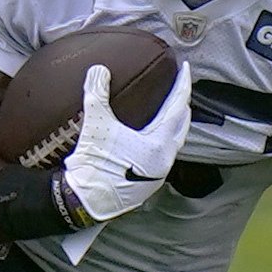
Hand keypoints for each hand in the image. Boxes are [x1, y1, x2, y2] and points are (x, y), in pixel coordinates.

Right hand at [59, 61, 190, 222]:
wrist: (85, 201)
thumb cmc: (94, 165)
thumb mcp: (95, 123)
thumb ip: (97, 93)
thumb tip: (99, 70)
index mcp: (159, 145)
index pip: (178, 107)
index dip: (182, 86)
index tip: (186, 69)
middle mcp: (164, 160)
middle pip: (181, 126)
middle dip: (182, 105)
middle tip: (179, 89)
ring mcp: (158, 174)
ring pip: (174, 142)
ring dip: (174, 125)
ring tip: (169, 111)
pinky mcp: (148, 183)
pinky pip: (163, 155)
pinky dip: (163, 140)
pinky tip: (152, 137)